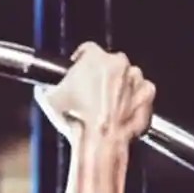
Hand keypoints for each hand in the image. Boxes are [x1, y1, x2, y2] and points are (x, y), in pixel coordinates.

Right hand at [36, 42, 156, 143]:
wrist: (100, 143)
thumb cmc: (77, 120)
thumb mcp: (48, 100)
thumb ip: (48, 86)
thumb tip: (46, 88)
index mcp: (94, 57)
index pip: (86, 50)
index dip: (79, 61)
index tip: (76, 72)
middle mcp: (119, 62)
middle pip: (108, 63)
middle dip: (99, 75)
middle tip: (88, 94)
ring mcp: (136, 77)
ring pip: (125, 76)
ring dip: (116, 87)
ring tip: (103, 107)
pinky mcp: (148, 94)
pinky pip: (139, 92)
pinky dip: (132, 99)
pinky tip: (119, 112)